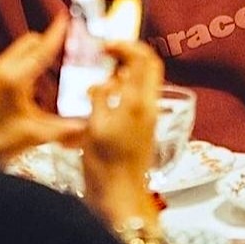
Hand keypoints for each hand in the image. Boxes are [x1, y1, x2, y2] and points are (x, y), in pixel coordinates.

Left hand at [0, 16, 83, 163]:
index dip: (57, 32)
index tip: (67, 17)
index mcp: (14, 79)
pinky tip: (34, 80)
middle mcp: (1, 69)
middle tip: (67, 47)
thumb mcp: (31, 137)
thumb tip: (87, 127)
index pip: (42, 49)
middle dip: (48, 41)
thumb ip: (62, 129)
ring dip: (37, 51)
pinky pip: (11, 58)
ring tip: (53, 63)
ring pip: (20, 48)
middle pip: (31, 41)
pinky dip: (26, 60)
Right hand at [81, 40, 164, 226]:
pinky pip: (140, 96)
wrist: (121, 198)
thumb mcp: (94, 128)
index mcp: (137, 101)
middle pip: (150, 65)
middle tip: (109, 52)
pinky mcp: (145, 127)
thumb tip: (103, 82)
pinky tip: (108, 96)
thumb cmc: (105, 166)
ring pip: (145, 80)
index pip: (143, 59)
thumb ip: (100, 98)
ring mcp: (149, 116)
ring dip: (128, 70)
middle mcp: (149, 105)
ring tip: (104, 73)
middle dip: (132, 53)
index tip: (107, 45)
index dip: (126, 45)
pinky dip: (126, 88)